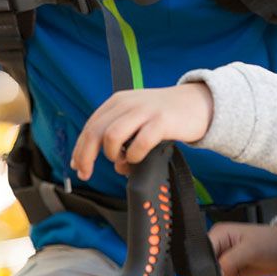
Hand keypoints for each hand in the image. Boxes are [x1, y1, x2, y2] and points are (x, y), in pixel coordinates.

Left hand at [71, 84, 212, 179]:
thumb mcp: (138, 118)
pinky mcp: (161, 121)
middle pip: (96, 132)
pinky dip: (134, 156)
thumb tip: (115, 165)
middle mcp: (128, 104)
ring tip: (122, 161)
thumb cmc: (166, 115)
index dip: (80, 148)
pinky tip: (138, 158)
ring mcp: (145, 111)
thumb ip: (122, 137)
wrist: (199, 103)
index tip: (77, 166)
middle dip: (86, 156)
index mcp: (118, 102)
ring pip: (112, 136)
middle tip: (86, 173)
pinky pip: (139, 143)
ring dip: (112, 155)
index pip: (91, 126)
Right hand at [209, 222, 276, 275]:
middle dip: (217, 275)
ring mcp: (224, 258)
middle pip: (205, 265)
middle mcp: (218, 245)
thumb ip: (230, 261)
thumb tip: (216, 275)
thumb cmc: (270, 243)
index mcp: (218, 233)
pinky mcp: (230, 269)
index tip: (218, 275)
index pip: (202, 250)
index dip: (206, 265)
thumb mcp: (250, 250)